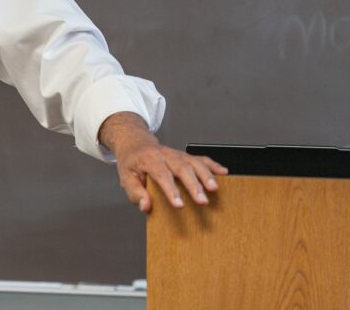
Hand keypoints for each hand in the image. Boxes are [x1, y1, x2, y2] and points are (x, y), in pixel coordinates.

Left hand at [97, 111, 227, 211]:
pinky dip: (213, 165)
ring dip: (206, 175)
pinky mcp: (185, 156)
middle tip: (202, 201)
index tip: (179, 205)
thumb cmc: (131, 163)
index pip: (162, 175)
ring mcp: (177, 154)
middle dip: (193, 185)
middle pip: (182, 168)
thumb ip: (135, 192)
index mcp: (149, 160)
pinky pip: (201, 158)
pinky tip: (223, 172)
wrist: (135, 143)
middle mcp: (166, 155)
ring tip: (214, 189)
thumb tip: (146, 206)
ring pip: (194, 162)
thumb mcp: (125, 177)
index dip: (171, 190)